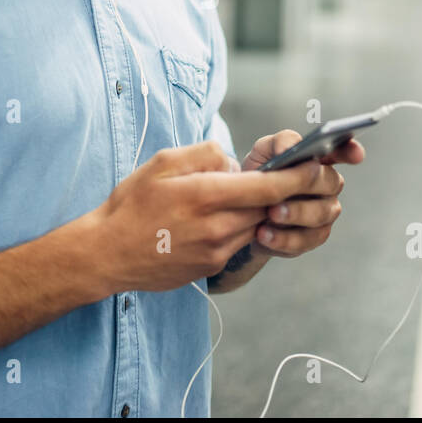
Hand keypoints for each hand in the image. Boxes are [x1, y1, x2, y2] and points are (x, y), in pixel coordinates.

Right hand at [93, 140, 319, 291]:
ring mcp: (215, 252)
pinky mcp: (211, 268)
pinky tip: (214, 219)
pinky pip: (237, 242)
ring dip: (255, 211)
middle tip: (280, 176)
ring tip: (234, 197)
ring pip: (255, 226)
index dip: (296, 177)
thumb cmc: (131, 204)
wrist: (107, 254)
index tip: (314, 167)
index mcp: (204, 196)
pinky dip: (237, 227)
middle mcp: (215, 227)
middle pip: (267, 208)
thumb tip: (234, 162)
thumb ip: (205, 154)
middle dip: (278, 193)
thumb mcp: (162, 163)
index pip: (267, 187)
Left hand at [240, 129, 365, 258]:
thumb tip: (290, 148)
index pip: (342, 151)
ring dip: (294, 214)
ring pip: (320, 214)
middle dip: (307, 185)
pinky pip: (305, 240)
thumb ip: (279, 142)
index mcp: (318, 160)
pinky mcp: (312, 238)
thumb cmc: (259, 176)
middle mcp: (327, 186)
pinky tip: (263, 234)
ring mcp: (323, 213)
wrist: (242, 213)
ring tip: (270, 214)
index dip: (351, 151)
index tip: (356, 155)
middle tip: (286, 186)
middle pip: (331, 183)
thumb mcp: (263, 153)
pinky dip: (282, 239)